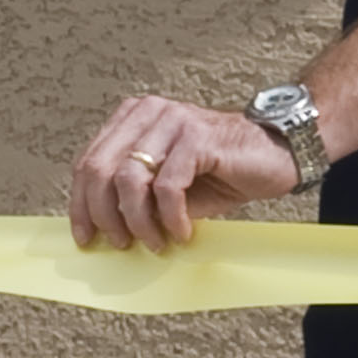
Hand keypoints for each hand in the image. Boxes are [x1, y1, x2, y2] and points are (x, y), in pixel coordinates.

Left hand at [66, 91, 294, 253]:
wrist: (276, 154)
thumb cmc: (220, 173)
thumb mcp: (167, 187)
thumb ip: (135, 197)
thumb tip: (103, 232)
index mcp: (133, 119)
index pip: (87, 162)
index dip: (81, 204)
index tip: (86, 237)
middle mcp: (148, 113)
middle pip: (99, 170)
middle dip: (106, 216)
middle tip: (123, 244)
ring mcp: (173, 121)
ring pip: (129, 179)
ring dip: (138, 221)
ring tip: (156, 242)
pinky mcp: (197, 137)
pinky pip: (167, 186)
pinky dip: (170, 217)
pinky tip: (183, 231)